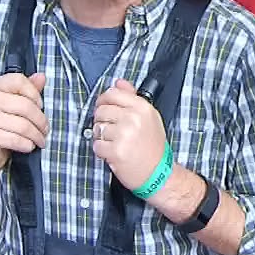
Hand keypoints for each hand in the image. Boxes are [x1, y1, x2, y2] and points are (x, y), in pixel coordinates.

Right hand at [0, 72, 47, 172]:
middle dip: (41, 121)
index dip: (34, 94)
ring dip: (37, 136)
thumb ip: (28, 89)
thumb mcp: (15, 103)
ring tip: (40, 140)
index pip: (20, 81)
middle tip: (45, 130)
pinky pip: (17, 140)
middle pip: (26, 106)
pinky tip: (28, 146)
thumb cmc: (2, 123)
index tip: (40, 106)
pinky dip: (27, 145)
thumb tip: (41, 76)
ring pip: (24, 126)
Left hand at [92, 79, 168, 193]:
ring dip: (101, 137)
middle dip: (101, 121)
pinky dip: (101, 150)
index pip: (112, 94)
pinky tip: (112, 153)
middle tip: (111, 130)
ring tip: (114, 143)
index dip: (103, 101)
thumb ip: (132, 97)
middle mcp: (133, 118)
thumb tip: (118, 82)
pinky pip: (96, 145)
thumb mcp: (148, 117)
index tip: (104, 108)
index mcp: (142, 107)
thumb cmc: (152, 146)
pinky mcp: (116, 151)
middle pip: (101, 110)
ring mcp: (124, 134)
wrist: (158, 172)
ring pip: (97, 128)